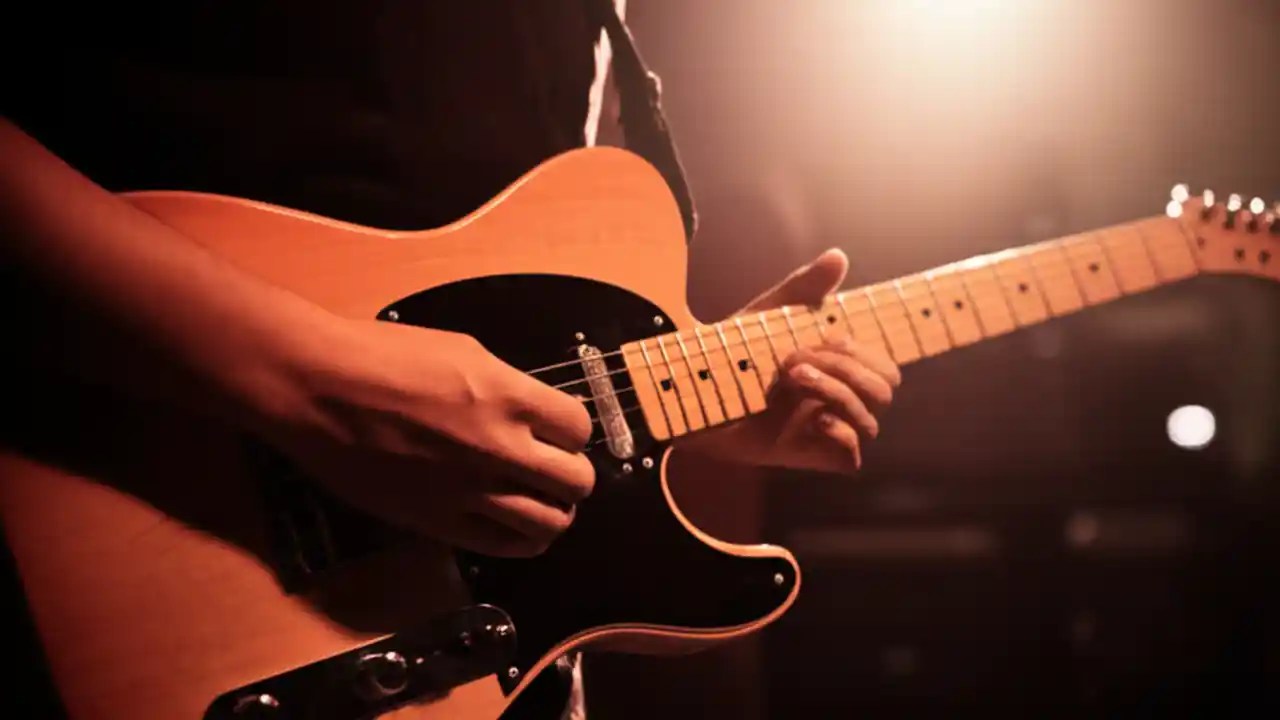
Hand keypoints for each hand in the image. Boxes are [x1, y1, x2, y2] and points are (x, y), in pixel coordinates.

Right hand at [257, 318, 594, 557]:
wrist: (317, 389)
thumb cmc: (381, 355)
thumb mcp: (463, 351)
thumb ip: (507, 386)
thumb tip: (531, 412)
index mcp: (506, 395)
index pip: (578, 428)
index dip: (571, 432)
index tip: (556, 432)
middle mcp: (498, 446)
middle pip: (576, 480)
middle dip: (572, 475)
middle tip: (553, 470)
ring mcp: (469, 490)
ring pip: (550, 523)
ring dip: (554, 512)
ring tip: (539, 502)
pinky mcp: (438, 521)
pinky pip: (503, 546)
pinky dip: (521, 539)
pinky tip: (513, 526)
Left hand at [679, 249, 900, 472]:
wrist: (698, 388)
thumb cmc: (738, 351)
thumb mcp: (771, 314)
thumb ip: (805, 287)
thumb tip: (838, 255)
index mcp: (838, 368)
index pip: (886, 365)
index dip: (870, 352)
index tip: (833, 337)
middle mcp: (839, 397)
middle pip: (884, 389)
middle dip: (849, 368)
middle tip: (799, 358)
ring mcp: (826, 426)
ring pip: (870, 420)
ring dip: (838, 393)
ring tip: (793, 377)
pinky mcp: (810, 453)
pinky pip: (851, 456)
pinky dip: (841, 434)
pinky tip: (814, 418)